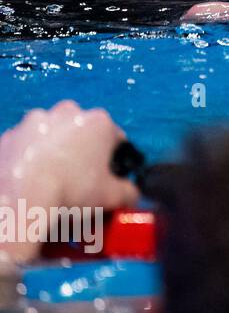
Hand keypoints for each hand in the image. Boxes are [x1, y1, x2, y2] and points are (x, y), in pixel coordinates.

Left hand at [0, 101, 137, 214]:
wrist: (22, 199)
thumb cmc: (72, 191)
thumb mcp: (113, 196)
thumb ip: (129, 192)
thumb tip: (131, 194)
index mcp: (99, 122)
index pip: (116, 138)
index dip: (114, 159)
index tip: (107, 175)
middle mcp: (68, 112)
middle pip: (83, 131)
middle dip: (84, 150)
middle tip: (80, 177)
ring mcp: (35, 121)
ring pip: (53, 134)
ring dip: (56, 149)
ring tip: (53, 178)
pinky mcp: (10, 135)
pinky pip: (26, 144)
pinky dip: (30, 157)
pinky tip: (31, 177)